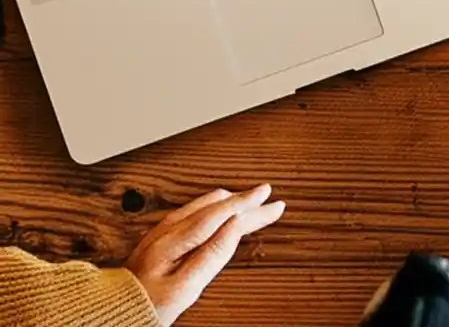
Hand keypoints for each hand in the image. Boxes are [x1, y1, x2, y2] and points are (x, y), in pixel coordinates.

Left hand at [125, 184, 285, 325]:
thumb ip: (212, 254)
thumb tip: (236, 227)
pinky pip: (191, 212)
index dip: (251, 209)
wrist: (112, 312)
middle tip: (269, 199)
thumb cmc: (146, 305)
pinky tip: (217, 209)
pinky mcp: (155, 239)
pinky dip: (213, 207)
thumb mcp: (186, 287)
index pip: (223, 216)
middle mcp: (167, 231)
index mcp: (175, 240)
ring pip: (201, 206)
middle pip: (214, 207)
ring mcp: (160, 233)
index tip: (274, 204)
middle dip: (245, 201)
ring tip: (248, 199)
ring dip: (229, 201)